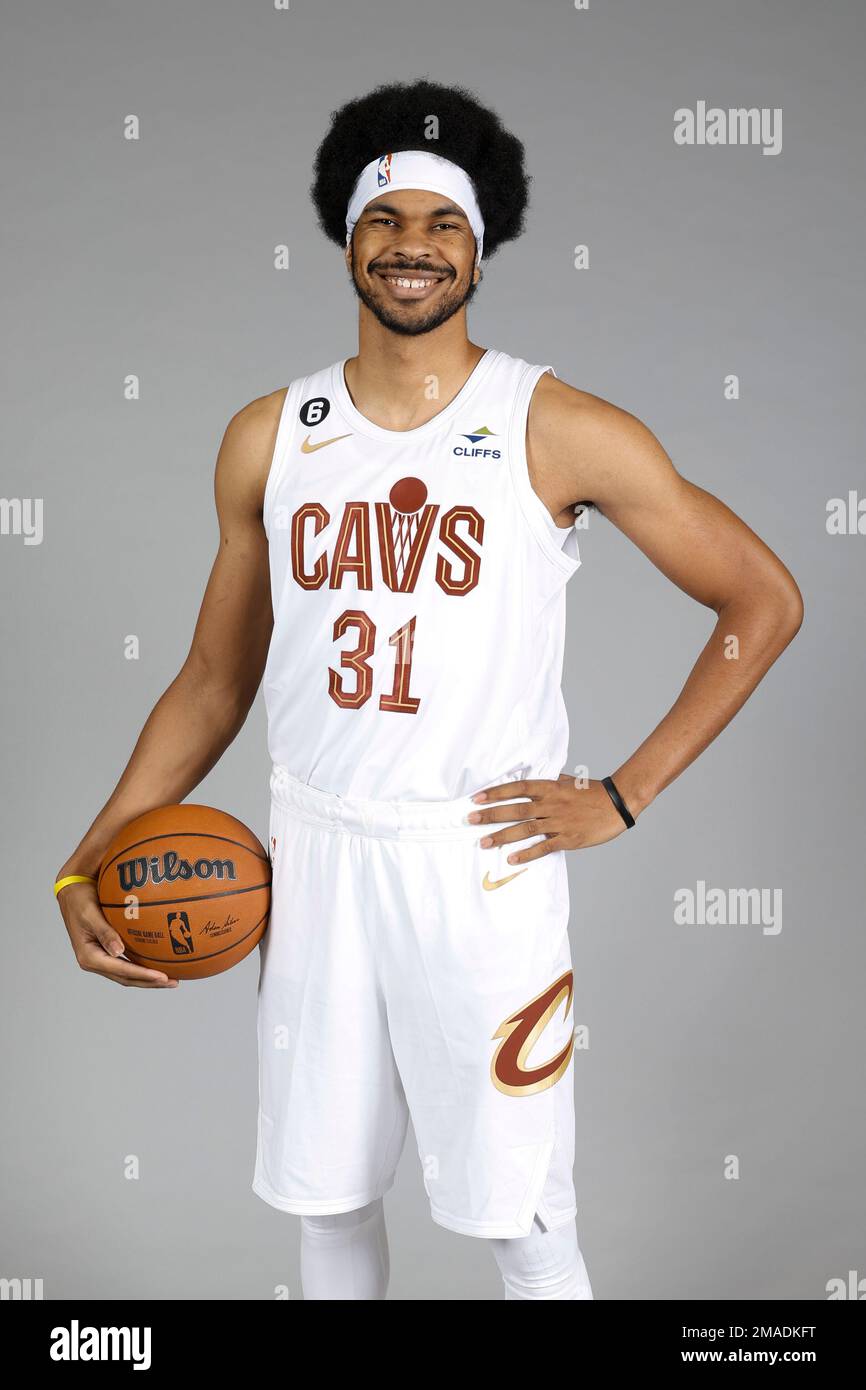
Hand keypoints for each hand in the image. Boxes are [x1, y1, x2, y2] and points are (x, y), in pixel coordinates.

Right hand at [56, 880, 178, 987]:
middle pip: (126, 979)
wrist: (72, 893)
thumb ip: (105, 933)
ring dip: (148, 978)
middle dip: (150, 982)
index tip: (163, 977)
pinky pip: (127, 964)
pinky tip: (157, 964)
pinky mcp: (106, 952)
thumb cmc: (80, 901)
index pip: (121, 971)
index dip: (143, 975)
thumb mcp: (90, 915)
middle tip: (173, 982)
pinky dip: (142, 967)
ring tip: (170, 979)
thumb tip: (119, 952)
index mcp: (89, 957)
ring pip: (127, 975)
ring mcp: (100, 958)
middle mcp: (95, 962)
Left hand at [467, 774, 630, 864]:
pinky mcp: (568, 839)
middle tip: (470, 820)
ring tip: (483, 842)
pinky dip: (527, 854)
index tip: (477, 798)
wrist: (618, 804)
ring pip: (525, 830)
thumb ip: (547, 783)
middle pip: (516, 810)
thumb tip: (527, 782)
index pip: (517, 788)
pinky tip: (511, 859)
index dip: (496, 793)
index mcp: (550, 788)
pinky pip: (544, 847)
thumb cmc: (591, 792)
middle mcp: (551, 804)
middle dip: (491, 815)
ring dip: (502, 836)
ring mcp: (559, 823)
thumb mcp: (567, 781)